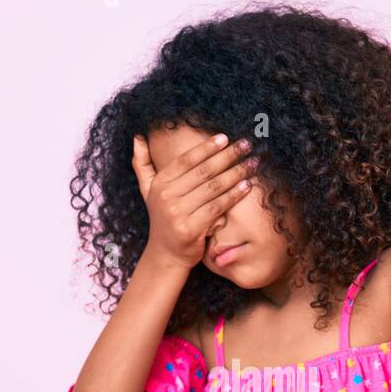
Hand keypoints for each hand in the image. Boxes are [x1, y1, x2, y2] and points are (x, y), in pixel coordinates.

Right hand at [132, 132, 257, 269]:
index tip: (225, 137)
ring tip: (252, 163)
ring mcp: (178, 213)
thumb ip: (142, 165)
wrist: (166, 254)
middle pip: (203, 171)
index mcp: (160, 183)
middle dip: (227, 156)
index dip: (206, 147)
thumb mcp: (148, 191)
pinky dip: (234, 195)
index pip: (186, 159)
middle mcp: (166, 196)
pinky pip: (217, 207)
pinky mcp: (191, 228)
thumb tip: (137, 137)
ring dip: (236, 173)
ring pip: (213, 188)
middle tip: (246, 145)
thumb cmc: (163, 219)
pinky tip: (247, 186)